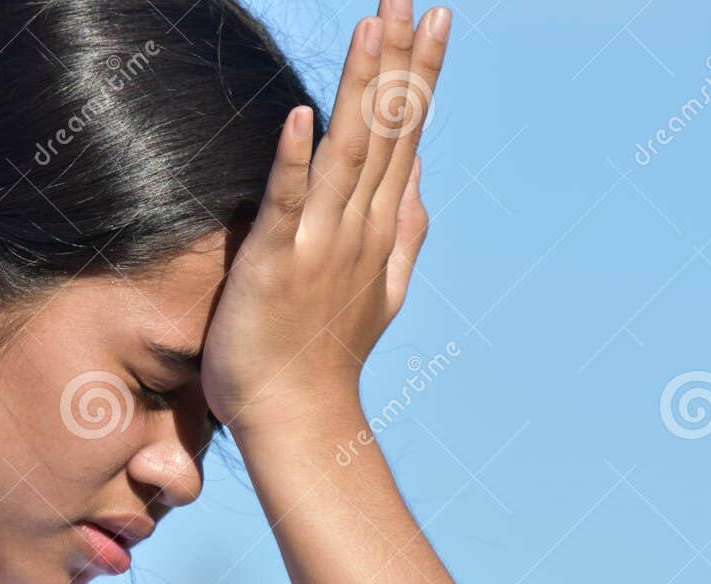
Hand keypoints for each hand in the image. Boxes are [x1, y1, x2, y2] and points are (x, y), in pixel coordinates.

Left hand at [200, 0, 450, 438]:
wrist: (296, 417)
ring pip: (347, 152)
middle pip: (383, 130)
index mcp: (379, 226)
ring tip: (372, 27)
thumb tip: (419, 181)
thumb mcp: (381, 290)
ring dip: (360, 90)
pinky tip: (304, 117)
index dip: (418, 74)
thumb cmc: (326, 358)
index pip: (404, 134)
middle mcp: (357, 226)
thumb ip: (403, 232)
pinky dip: (295, 161)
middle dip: (397, 61)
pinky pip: (288, 202)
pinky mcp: (276, 263)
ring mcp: (320, 243)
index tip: (434, 18)